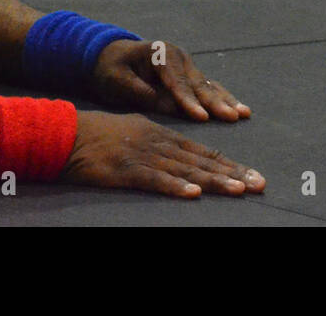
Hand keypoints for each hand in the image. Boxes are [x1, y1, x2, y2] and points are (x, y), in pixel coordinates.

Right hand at [61, 111, 263, 198]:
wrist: (66, 133)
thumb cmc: (101, 135)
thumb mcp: (137, 131)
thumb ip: (161, 143)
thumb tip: (184, 156)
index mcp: (165, 135)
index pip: (204, 151)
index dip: (230, 164)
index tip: (252, 175)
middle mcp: (160, 143)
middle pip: (203, 160)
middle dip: (234, 173)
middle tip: (260, 184)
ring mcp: (144, 155)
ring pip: (186, 170)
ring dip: (214, 181)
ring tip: (239, 190)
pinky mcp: (125, 169)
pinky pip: (154, 179)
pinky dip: (174, 187)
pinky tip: (193, 194)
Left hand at [89, 39, 249, 121]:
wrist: (112, 55)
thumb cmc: (112, 68)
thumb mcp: (116, 79)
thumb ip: (138, 90)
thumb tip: (160, 102)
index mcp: (161, 54)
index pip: (177, 82)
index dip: (189, 101)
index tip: (202, 117)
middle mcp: (179, 57)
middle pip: (199, 83)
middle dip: (216, 102)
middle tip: (232, 116)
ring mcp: (187, 65)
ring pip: (209, 85)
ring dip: (226, 101)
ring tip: (244, 113)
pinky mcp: (191, 75)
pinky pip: (210, 88)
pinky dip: (224, 99)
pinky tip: (240, 110)